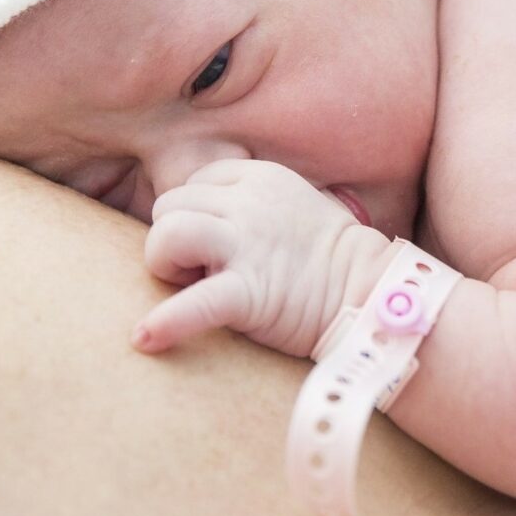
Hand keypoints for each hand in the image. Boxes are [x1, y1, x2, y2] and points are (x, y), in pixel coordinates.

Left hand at [131, 159, 393, 358]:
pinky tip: (145, 339)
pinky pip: (195, 303)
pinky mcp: (250, 292)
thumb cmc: (327, 256)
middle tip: (205, 269)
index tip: (214, 244)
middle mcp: (249, 202)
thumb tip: (202, 213)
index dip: (195, 215)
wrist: (370, 293)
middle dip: (176, 240)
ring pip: (167, 234)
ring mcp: (248, 244)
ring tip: (190, 285)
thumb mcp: (289, 203)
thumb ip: (248, 199)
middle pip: (170, 207)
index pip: (193, 184)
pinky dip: (167, 323)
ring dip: (166, 264)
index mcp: (259, 176)